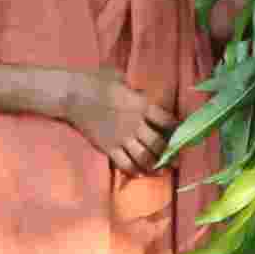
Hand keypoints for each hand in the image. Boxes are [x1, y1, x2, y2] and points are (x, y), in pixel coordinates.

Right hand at [45, 69, 175, 169]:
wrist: (72, 95)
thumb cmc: (96, 82)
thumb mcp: (122, 80)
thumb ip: (135, 91)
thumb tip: (144, 95)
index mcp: (141, 105)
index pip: (167, 120)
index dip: (176, 129)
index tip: (182, 134)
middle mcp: (135, 124)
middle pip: (158, 144)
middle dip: (170, 153)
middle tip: (176, 160)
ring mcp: (121, 138)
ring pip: (144, 158)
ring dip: (155, 166)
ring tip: (162, 170)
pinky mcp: (108, 148)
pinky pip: (125, 165)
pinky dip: (135, 171)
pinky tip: (141, 173)